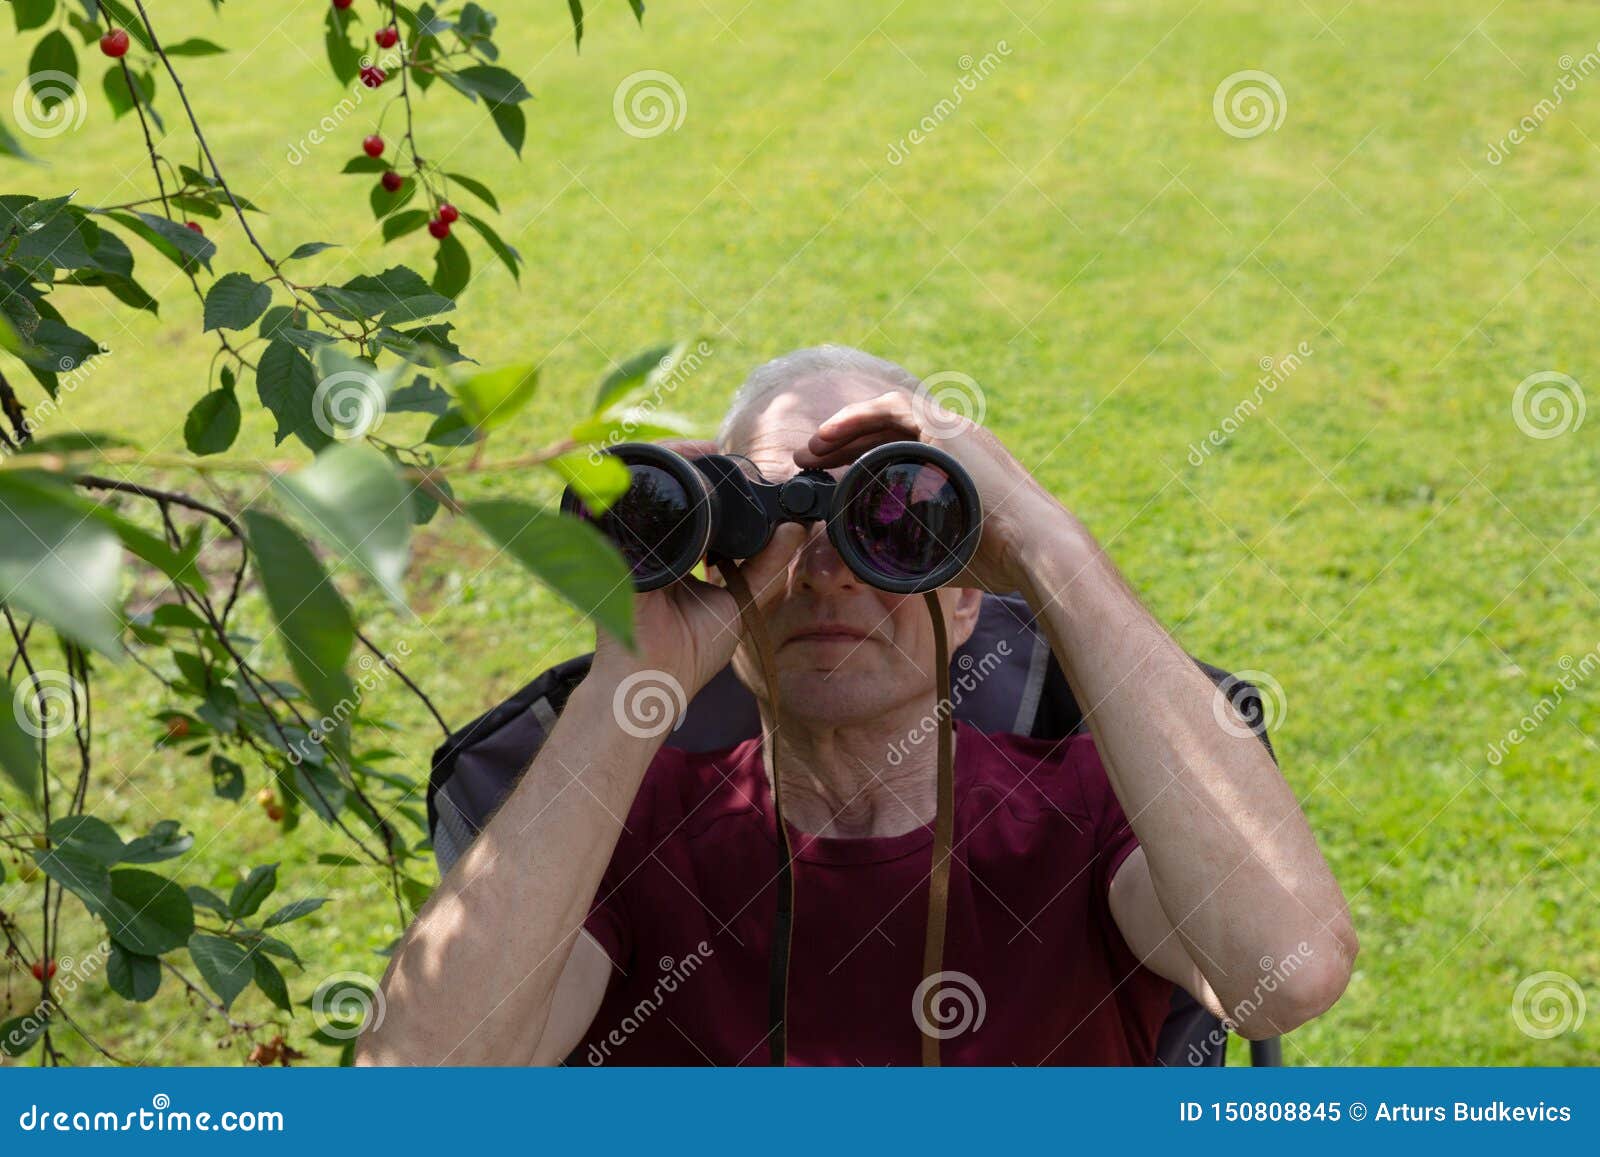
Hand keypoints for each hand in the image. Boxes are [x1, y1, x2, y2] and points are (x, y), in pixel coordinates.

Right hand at [591, 440, 805, 698]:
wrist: (653, 677)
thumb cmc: (693, 650)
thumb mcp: (741, 601)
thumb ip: (768, 565)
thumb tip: (797, 528)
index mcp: (683, 555)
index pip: (703, 511)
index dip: (722, 490)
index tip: (747, 475)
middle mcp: (657, 544)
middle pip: (677, 492)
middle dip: (697, 466)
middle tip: (722, 452)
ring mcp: (633, 542)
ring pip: (652, 486)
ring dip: (675, 461)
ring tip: (703, 450)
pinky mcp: (616, 544)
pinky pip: (632, 500)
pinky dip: (650, 478)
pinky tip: (674, 465)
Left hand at [795, 389, 1078, 593]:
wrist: (1032, 545)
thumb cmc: (998, 559)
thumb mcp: (941, 553)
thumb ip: (909, 554)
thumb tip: (868, 572)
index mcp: (959, 466)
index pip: (900, 450)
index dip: (860, 458)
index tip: (831, 476)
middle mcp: (957, 441)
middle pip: (888, 430)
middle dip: (844, 443)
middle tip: (809, 462)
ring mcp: (954, 431)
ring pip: (887, 413)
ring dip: (845, 428)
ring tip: (812, 449)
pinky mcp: (947, 428)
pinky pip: (893, 408)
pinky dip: (858, 417)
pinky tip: (829, 434)